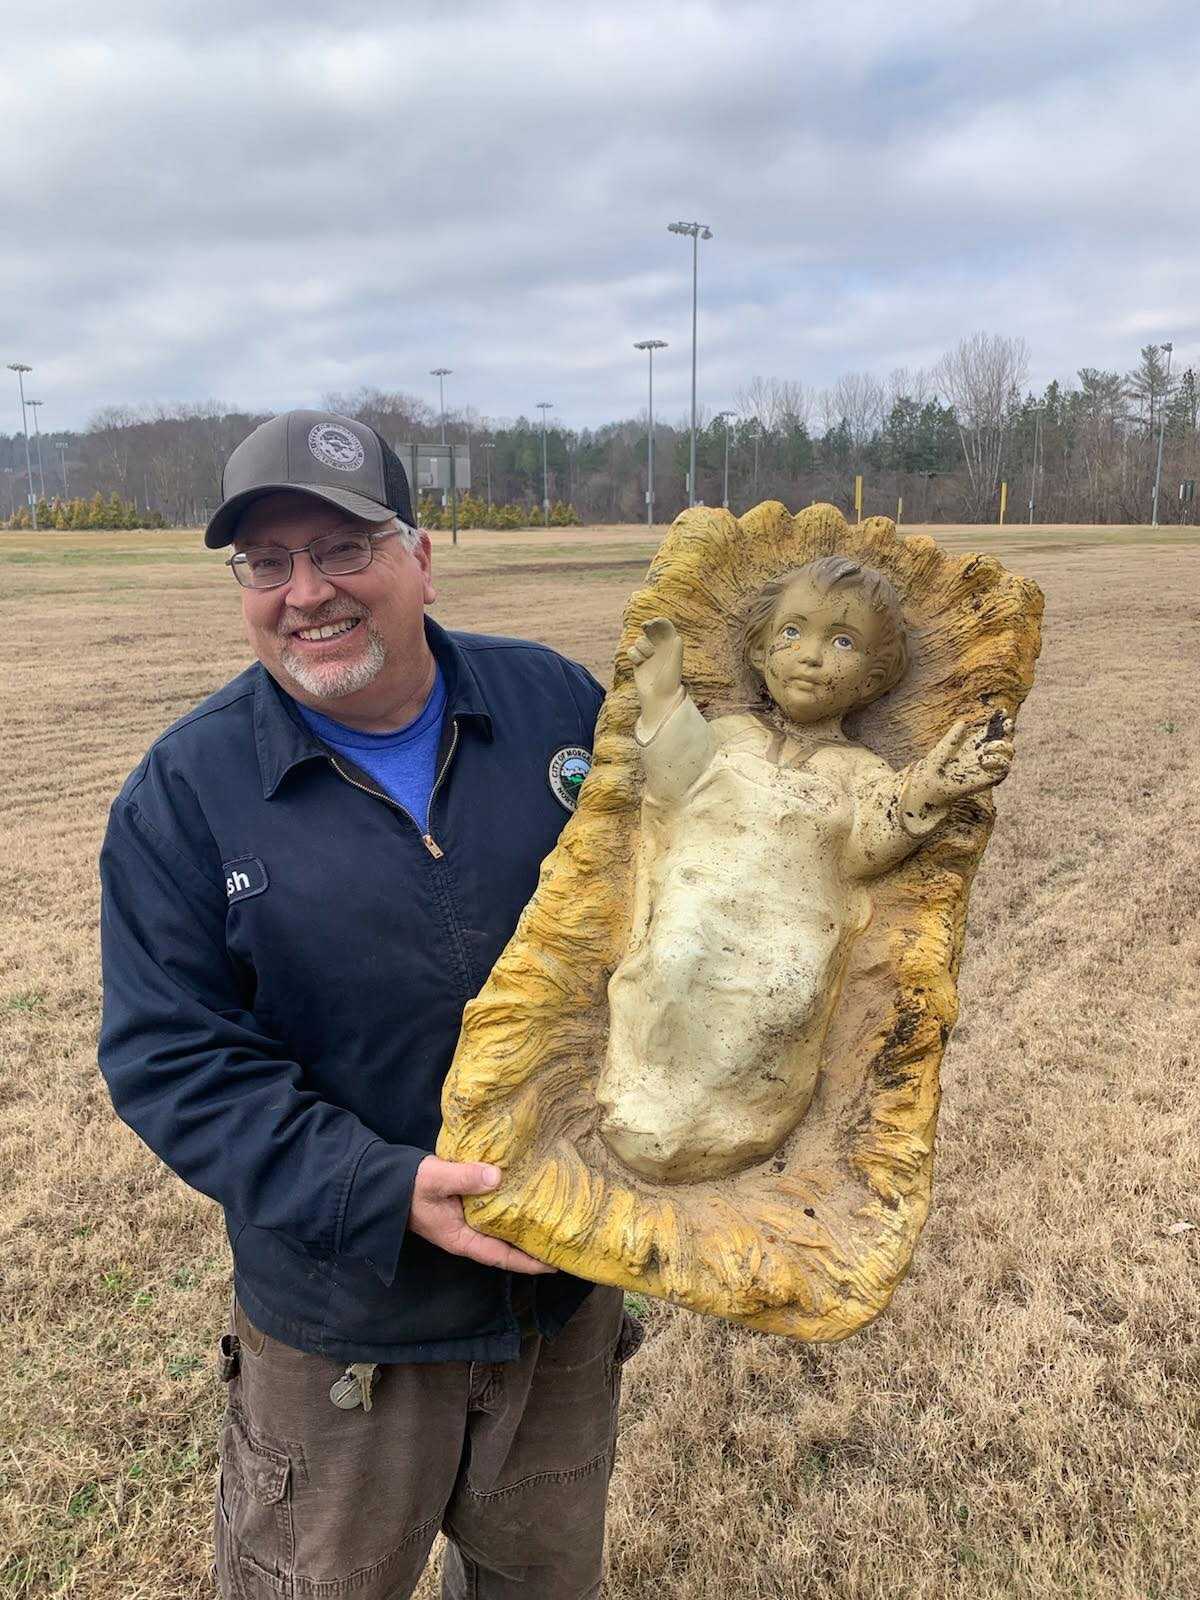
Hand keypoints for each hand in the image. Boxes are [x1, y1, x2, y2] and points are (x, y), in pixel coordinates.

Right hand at [408, 1156, 555, 1275]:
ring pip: (501, 1230)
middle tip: (562, 1242)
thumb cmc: (409, 1186)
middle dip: (532, 1247)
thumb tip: (497, 1177)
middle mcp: (467, 1235)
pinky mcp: (465, 1206)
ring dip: (523, 1228)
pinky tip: (526, 1198)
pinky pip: (494, 1213)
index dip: (527, 1263)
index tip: (554, 1265)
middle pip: (505, 1247)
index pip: (501, 1257)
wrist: (385, 1183)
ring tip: (552, 1221)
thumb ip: (464, 1178)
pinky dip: (511, 1209)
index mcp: (461, 1239)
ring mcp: (466, 1222)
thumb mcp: (436, 1180)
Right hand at [628, 618, 683, 708]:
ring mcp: (648, 655)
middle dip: (648, 625)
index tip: (654, 622)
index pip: (666, 628)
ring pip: (639, 640)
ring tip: (648, 656)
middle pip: (652, 630)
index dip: (659, 621)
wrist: (658, 699)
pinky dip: (634, 655)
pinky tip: (640, 663)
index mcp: (671, 646)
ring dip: (642, 645)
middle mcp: (660, 649)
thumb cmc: (669, 684)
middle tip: (646, 626)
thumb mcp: (674, 667)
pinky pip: (631, 650)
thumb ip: (676, 651)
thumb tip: (678, 636)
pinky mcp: (638, 663)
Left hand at [920, 715, 1016, 802]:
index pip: (988, 731)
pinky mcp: (988, 778)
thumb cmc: (932, 767)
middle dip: (1007, 730)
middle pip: (1002, 739)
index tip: (1003, 711)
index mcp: (971, 745)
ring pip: (1008, 753)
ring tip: (987, 747)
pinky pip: (1004, 768)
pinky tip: (984, 759)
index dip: (997, 721)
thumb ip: (953, 736)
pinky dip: (998, 760)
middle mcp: (981, 754)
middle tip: (1007, 722)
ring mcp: (986, 766)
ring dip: (1002, 746)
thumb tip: (964, 722)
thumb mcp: (942, 747)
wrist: (930, 786)